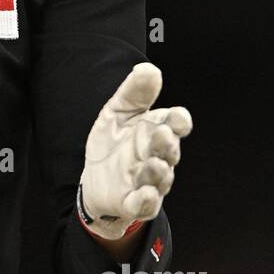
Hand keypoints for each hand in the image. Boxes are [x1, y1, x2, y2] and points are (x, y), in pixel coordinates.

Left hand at [78, 63, 191, 238]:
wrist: (95, 178)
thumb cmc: (113, 142)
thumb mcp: (117, 113)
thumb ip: (133, 93)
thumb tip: (148, 68)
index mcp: (156, 129)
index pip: (176, 123)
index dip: (178, 121)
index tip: (176, 119)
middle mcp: (158, 155)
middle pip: (169, 149)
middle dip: (166, 143)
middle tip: (162, 134)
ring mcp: (149, 180)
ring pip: (160, 177)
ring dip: (157, 171)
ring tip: (152, 164)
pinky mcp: (134, 202)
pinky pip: (145, 205)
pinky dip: (146, 201)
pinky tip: (145, 195)